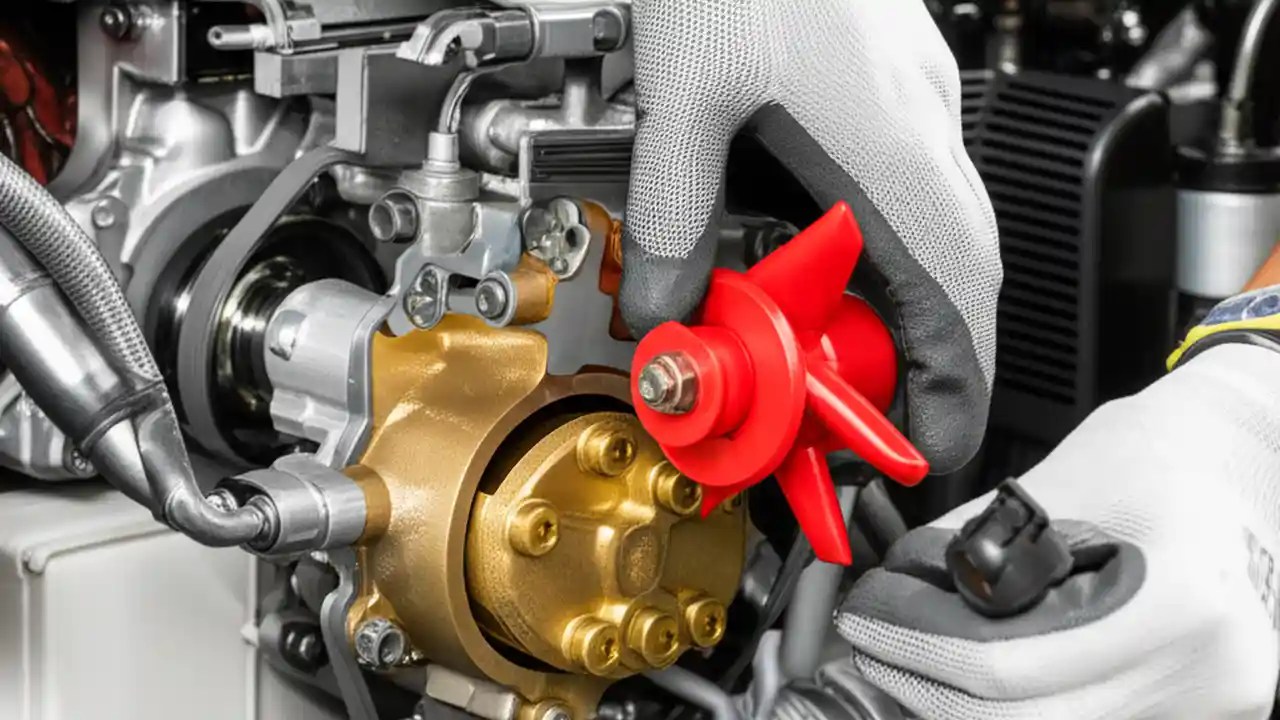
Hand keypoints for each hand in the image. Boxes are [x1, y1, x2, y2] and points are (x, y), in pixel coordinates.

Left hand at [622, 0, 1001, 471]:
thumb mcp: (683, 96)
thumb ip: (672, 213)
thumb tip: (663, 309)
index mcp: (892, 151)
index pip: (954, 304)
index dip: (950, 392)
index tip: (926, 451)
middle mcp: (921, 136)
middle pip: (947, 285)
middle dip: (909, 366)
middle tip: (846, 415)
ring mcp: (913, 111)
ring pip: (925, 242)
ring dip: (881, 312)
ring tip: (816, 356)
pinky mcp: (885, 95)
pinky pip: (896, 199)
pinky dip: (862, 255)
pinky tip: (804, 262)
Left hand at [838, 342, 1279, 718]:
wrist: (1250, 459)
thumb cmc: (1173, 450)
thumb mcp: (1065, 478)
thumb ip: (976, 543)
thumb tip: (901, 585)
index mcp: (1179, 605)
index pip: (1011, 668)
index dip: (918, 649)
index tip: (870, 622)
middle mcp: (1208, 675)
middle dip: (928, 690)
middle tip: (877, 647)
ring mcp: (1210, 706)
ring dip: (965, 707)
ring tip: (916, 659)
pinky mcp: (1197, 713)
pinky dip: (1021, 707)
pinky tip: (975, 675)